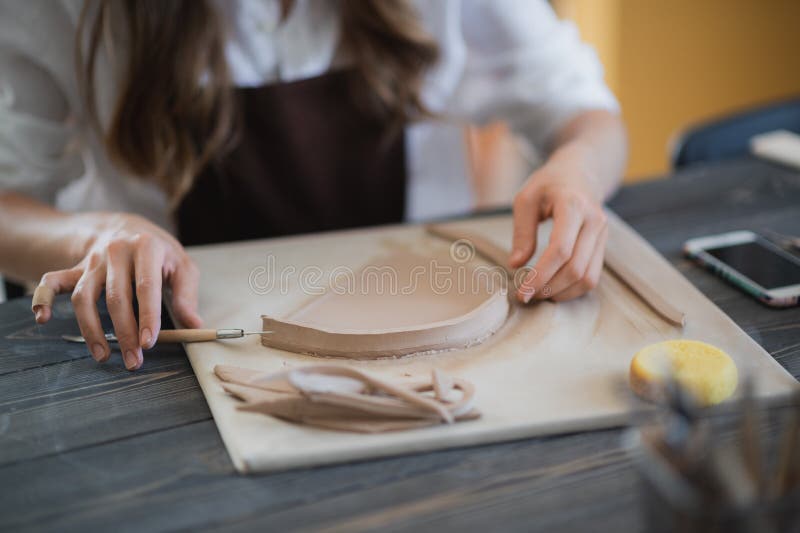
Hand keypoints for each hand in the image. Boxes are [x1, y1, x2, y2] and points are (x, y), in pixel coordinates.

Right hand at [32, 213, 202, 369]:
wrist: (128, 227)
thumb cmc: (160, 253)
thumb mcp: (182, 266)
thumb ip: (187, 295)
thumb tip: (194, 325)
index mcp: (146, 248)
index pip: (145, 287)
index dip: (147, 317)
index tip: (148, 343)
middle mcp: (116, 252)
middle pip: (115, 298)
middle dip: (124, 333)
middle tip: (133, 360)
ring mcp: (93, 261)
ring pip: (84, 297)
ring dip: (91, 330)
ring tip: (103, 356)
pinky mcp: (76, 269)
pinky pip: (53, 282)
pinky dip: (43, 298)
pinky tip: (42, 318)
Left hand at [509, 166, 607, 302]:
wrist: (580, 172)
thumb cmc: (548, 184)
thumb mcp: (526, 199)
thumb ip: (522, 232)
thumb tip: (516, 265)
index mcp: (573, 206)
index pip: (560, 250)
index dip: (540, 276)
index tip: (522, 292)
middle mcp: (594, 222)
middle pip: (575, 268)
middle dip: (549, 288)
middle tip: (526, 295)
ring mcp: (602, 235)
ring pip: (588, 277)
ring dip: (562, 293)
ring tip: (539, 294)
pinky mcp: (603, 245)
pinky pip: (593, 276)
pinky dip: (573, 289)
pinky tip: (554, 289)